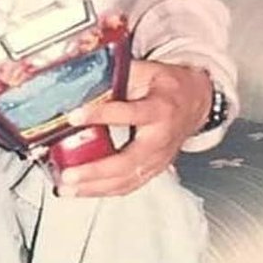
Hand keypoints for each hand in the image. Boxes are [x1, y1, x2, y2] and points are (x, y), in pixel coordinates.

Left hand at [56, 59, 211, 197]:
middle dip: (96, 171)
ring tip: (68, 187)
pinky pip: (128, 186)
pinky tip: (83, 190)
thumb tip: (86, 79)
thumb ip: (119, 75)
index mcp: (159, 109)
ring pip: (126, 179)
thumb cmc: (168, 87)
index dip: (101, 115)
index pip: (129, 114)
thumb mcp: (147, 71)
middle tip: (69, 174)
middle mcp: (160, 138)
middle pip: (128, 161)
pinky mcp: (153, 170)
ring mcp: (158, 159)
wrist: (194, 102)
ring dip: (94, 187)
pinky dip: (103, 191)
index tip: (75, 116)